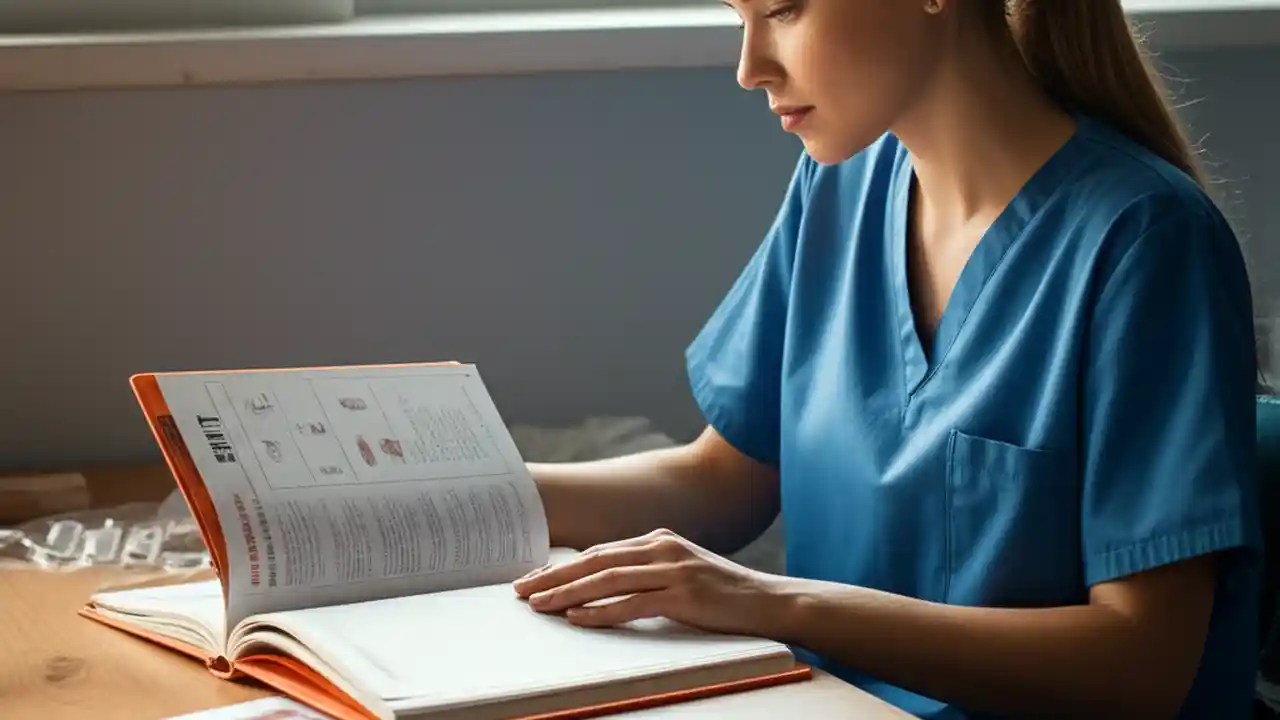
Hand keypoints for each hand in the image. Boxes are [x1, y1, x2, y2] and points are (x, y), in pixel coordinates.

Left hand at [512, 528, 784, 635]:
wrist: (767, 600)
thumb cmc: (722, 593)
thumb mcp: (680, 572)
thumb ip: (646, 571)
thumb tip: (602, 581)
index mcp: (658, 539)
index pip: (599, 551)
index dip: (563, 565)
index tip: (534, 577)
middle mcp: (662, 547)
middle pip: (595, 560)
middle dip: (554, 575)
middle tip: (521, 590)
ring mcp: (674, 569)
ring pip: (607, 579)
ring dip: (568, 593)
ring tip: (539, 604)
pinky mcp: (684, 595)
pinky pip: (633, 602)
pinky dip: (602, 610)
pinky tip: (578, 617)